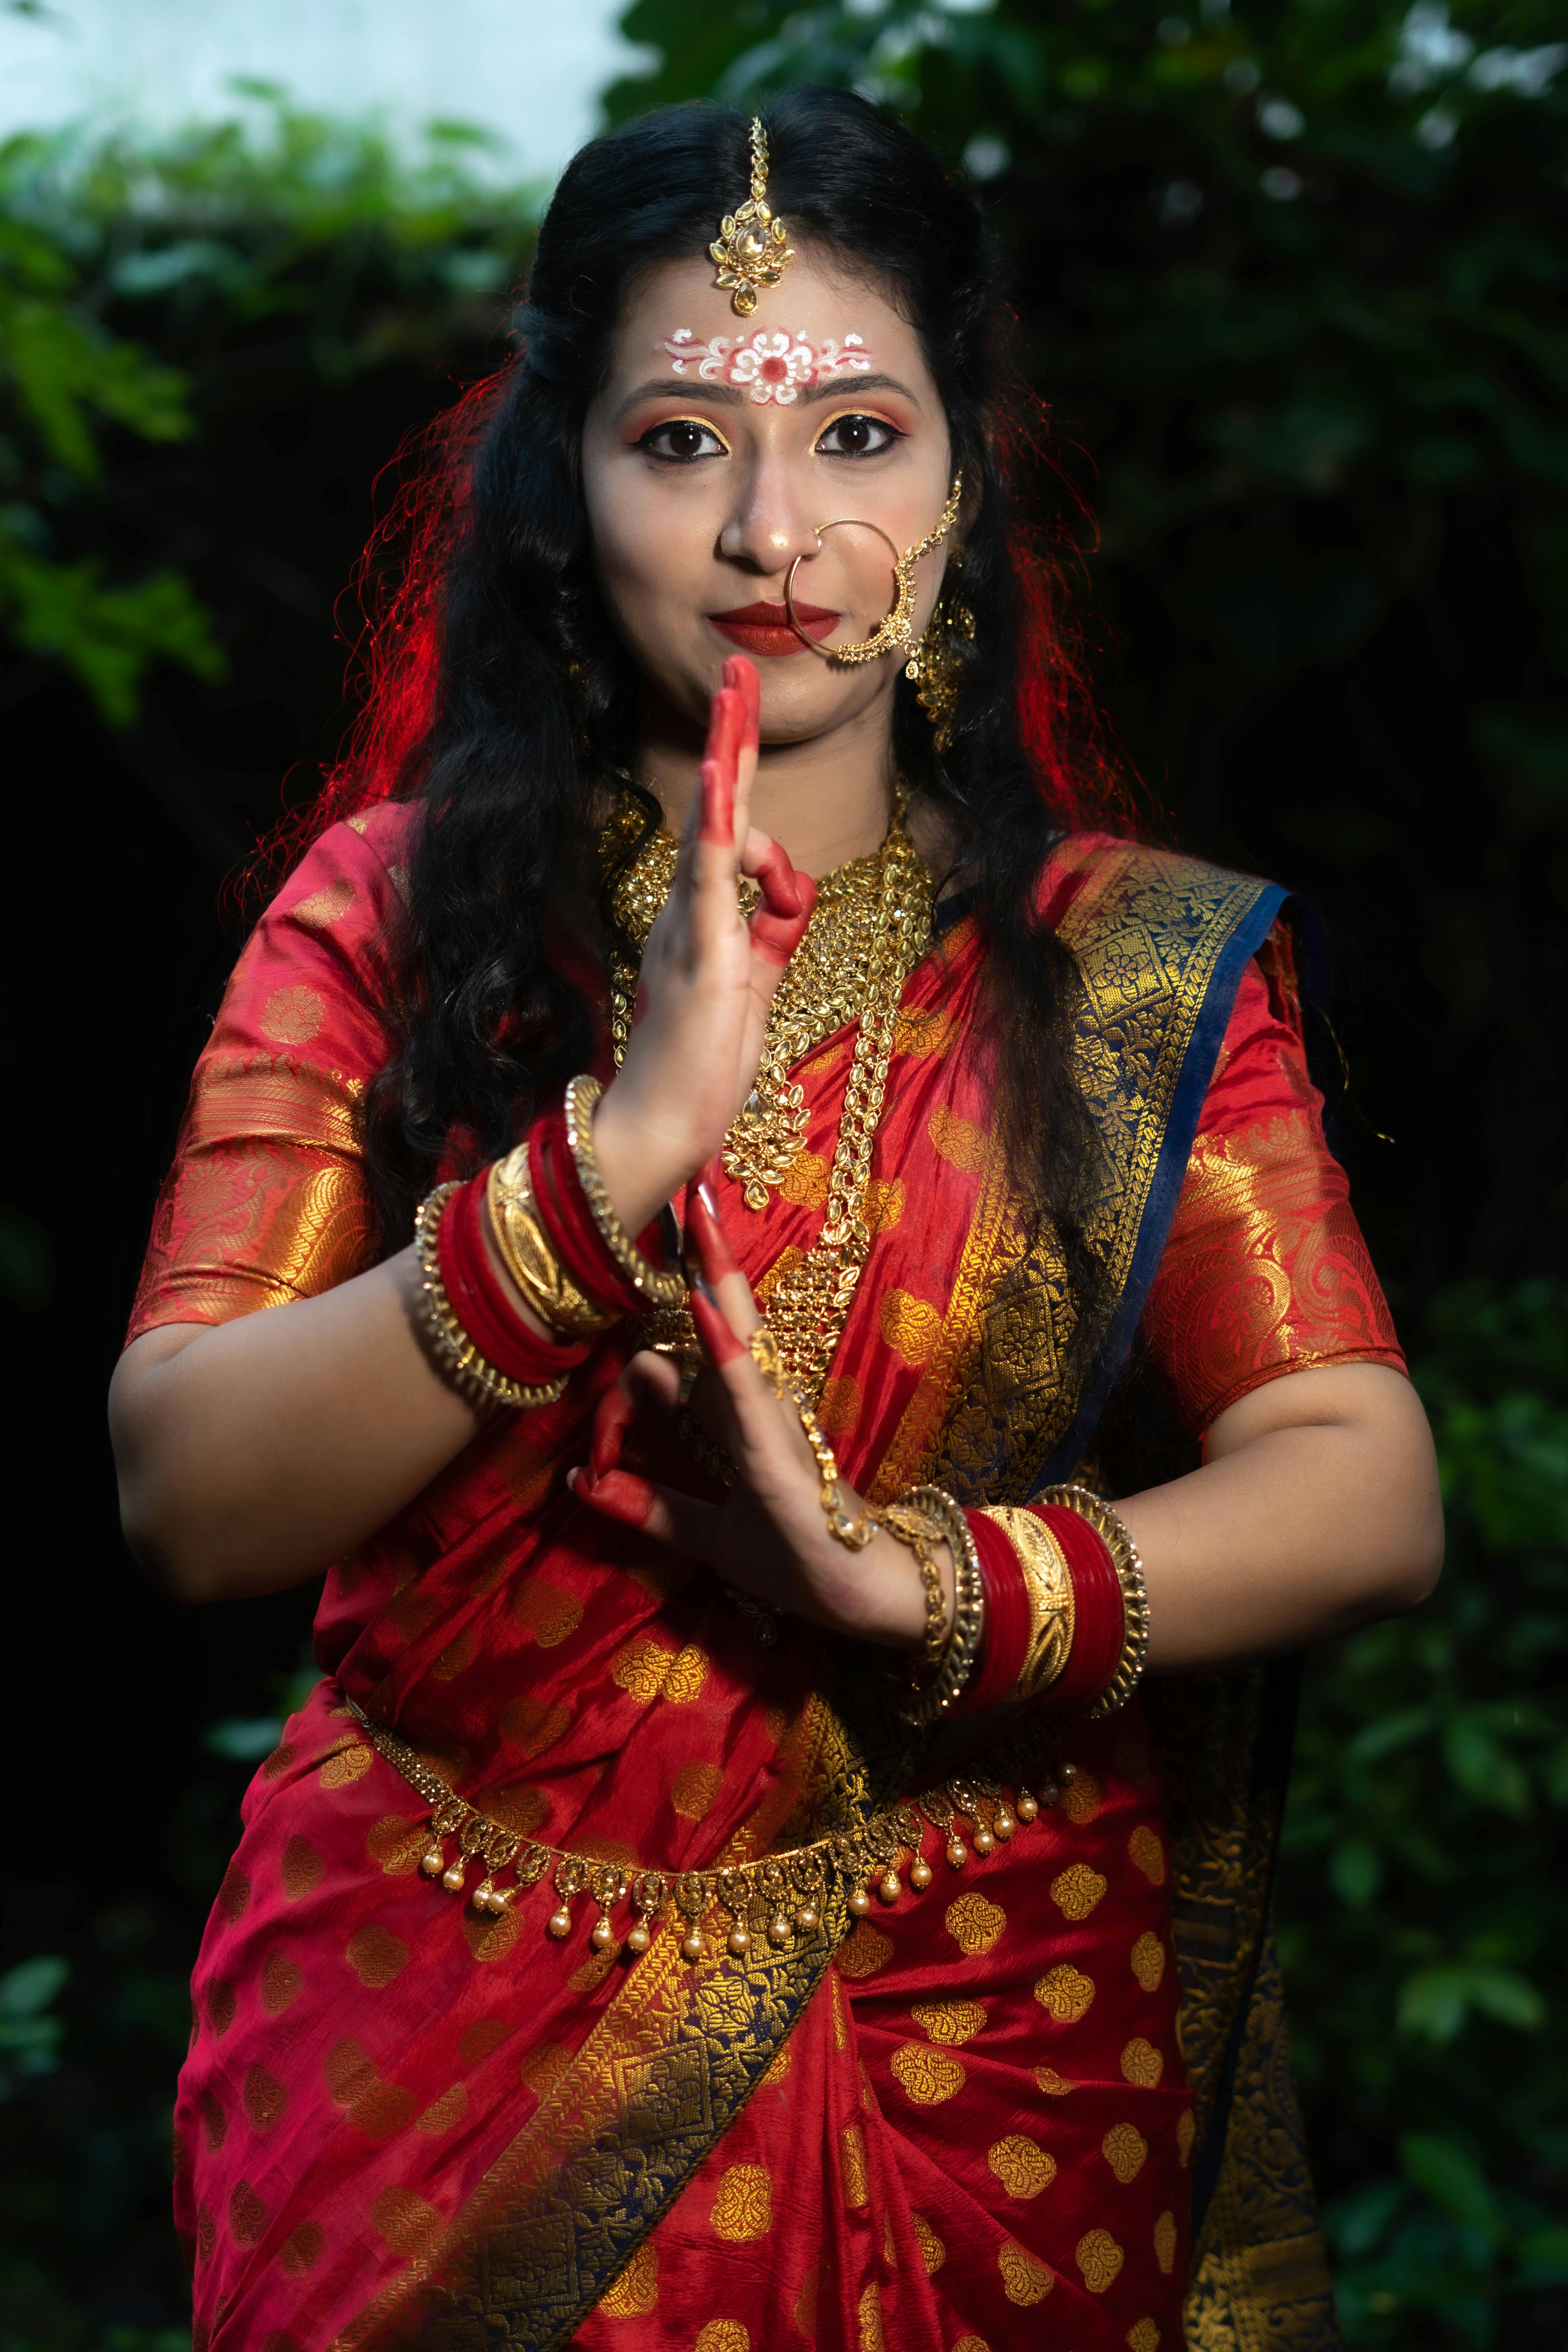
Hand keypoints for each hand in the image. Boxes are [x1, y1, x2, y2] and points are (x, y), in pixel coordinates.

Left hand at [568, 1188, 952, 1649]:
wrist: (864, 1598)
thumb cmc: (797, 1558)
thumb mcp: (705, 1535)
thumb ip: (649, 1508)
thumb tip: (582, 1483)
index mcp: (743, 1414)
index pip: (705, 1336)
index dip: (682, 1282)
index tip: (665, 1219)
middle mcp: (760, 1404)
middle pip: (728, 1312)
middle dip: (706, 1248)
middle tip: (688, 1177)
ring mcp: (774, 1424)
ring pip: (741, 1336)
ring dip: (716, 1276)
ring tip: (697, 1212)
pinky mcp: (779, 1458)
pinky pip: (747, 1397)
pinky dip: (724, 1353)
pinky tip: (702, 1310)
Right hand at [591, 657, 815, 1237]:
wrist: (655, 1129)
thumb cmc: (700, 1068)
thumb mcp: (754, 984)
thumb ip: (772, 929)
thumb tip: (789, 881)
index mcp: (699, 921)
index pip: (727, 835)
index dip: (738, 776)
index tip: (741, 715)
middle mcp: (686, 914)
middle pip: (715, 810)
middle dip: (729, 737)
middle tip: (736, 670)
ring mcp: (689, 933)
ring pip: (712, 832)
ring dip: (726, 762)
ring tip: (734, 696)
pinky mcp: (698, 960)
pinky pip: (708, 885)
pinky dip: (715, 834)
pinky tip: (718, 787)